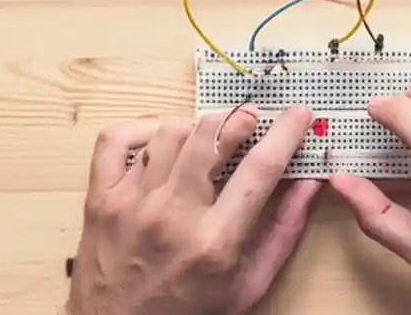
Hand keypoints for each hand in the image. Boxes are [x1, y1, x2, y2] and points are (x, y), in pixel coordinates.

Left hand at [66, 106, 320, 314]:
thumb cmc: (187, 312)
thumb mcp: (248, 285)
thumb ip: (283, 232)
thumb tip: (310, 184)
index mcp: (214, 243)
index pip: (260, 168)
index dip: (286, 133)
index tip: (298, 114)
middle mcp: (171, 217)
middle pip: (212, 137)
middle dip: (241, 119)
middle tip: (252, 119)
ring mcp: (131, 204)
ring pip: (170, 132)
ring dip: (198, 125)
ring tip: (210, 136)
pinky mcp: (101, 198)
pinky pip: (117, 139)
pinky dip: (142, 128)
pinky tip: (161, 138)